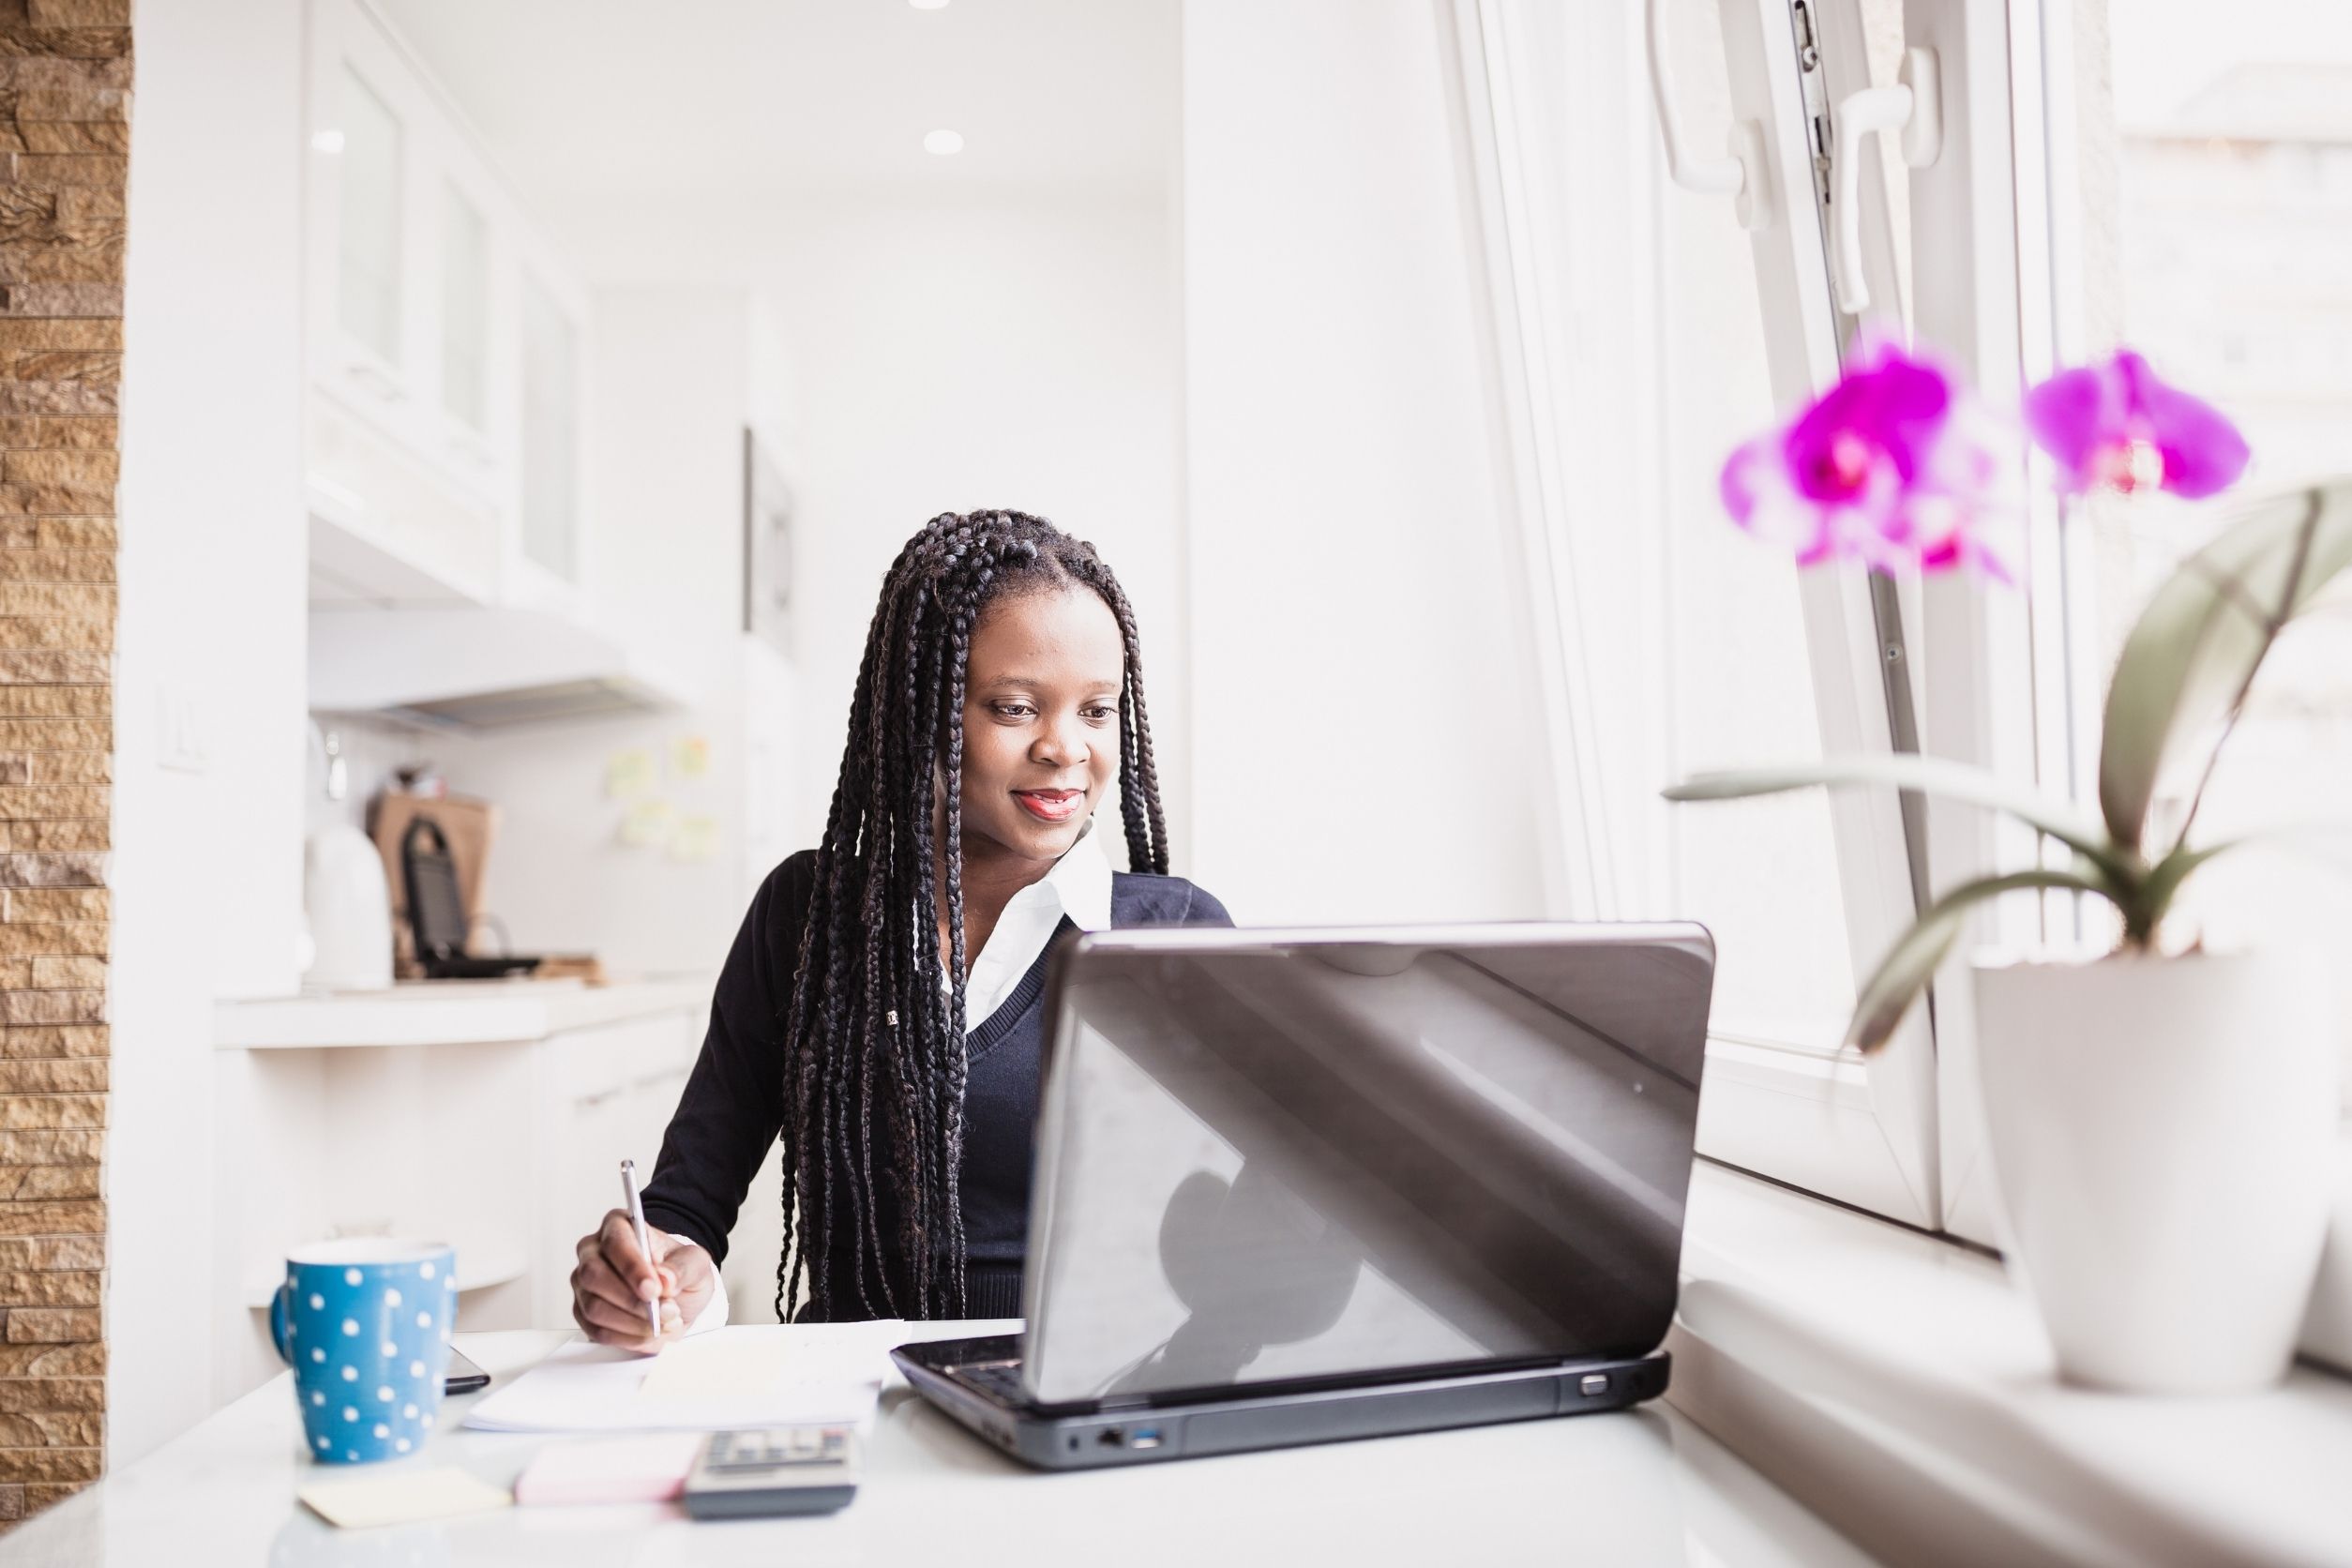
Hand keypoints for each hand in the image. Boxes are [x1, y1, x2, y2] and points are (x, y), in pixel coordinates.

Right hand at [571, 1209, 717, 1354]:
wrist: (677, 1299)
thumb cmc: (679, 1272)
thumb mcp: (696, 1263)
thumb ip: (683, 1267)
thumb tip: (664, 1278)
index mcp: (618, 1226)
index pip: (616, 1243)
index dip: (633, 1268)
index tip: (654, 1289)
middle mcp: (593, 1252)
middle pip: (594, 1276)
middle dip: (632, 1301)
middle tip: (663, 1311)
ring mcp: (584, 1284)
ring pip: (594, 1308)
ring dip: (633, 1322)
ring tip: (663, 1322)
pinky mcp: (583, 1313)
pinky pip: (597, 1331)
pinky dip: (627, 1338)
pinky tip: (648, 1332)